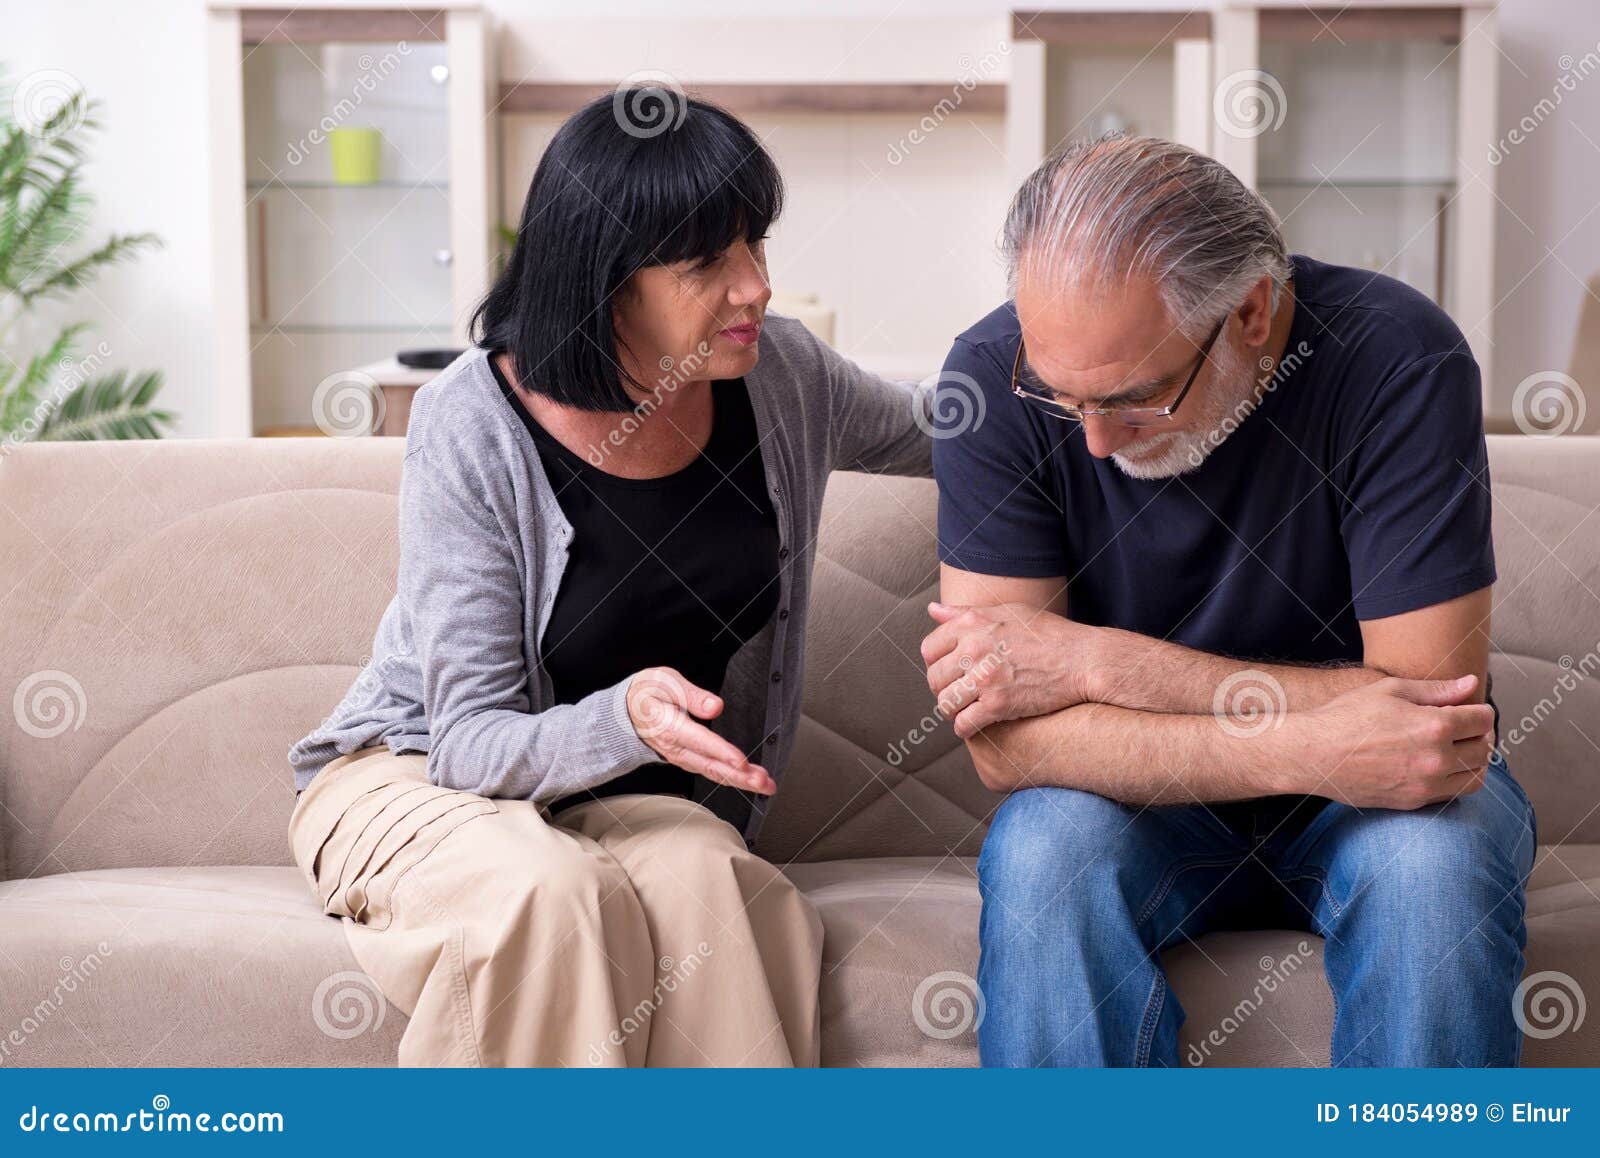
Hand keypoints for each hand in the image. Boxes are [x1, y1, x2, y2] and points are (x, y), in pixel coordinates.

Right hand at [625, 667, 775, 794]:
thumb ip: (691, 694)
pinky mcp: (689, 760)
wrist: (628, 712)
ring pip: (713, 772)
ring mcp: (682, 757)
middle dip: (738, 776)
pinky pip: (712, 772)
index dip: (720, 751)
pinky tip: (752, 780)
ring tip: (766, 784)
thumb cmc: (648, 693)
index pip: (698, 741)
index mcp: (669, 726)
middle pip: (710, 765)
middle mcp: (676, 748)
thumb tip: (716, 706)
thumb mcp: (665, 682)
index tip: (740, 760)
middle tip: (762, 782)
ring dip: (741, 780)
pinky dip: (733, 778)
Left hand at [920, 601, 1096, 738]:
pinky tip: (974, 725)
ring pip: (945, 703)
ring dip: (952, 710)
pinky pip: (964, 724)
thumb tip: (933, 609)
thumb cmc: (1048, 633)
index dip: (935, 663)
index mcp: (973, 625)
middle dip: (943, 688)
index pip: (929, 649)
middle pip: (935, 678)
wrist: (1082, 659)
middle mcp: (974, 649)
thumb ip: (965, 612)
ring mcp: (985, 678)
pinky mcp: (998, 704)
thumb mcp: (1007, 611)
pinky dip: (965, 728)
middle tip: (958, 693)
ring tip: (965, 709)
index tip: (948, 671)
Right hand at [1287, 674, 1495, 808]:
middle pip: (1484, 749)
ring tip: (1457, 749)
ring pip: (1477, 778)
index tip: (1468, 708)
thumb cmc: (1346, 716)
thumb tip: (1472, 683)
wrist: (1312, 754)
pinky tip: (1437, 765)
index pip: (1483, 720)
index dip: (1479, 710)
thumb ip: (1437, 689)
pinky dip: (1455, 779)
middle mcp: (1436, 759)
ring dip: (1474, 762)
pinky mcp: (1414, 802)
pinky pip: (1452, 794)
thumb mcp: (1390, 691)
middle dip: (1479, 735)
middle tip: (1463, 727)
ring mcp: (1425, 784)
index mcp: (1434, 726)